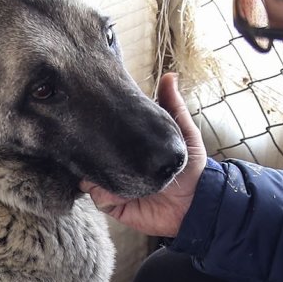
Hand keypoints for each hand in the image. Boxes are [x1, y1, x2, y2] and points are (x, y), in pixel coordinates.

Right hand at [83, 72, 206, 238]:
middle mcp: (118, 167)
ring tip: (105, 168)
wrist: (194, 204)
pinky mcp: (114, 205)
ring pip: (88, 178)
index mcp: (130, 149)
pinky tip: (117, 190)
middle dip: (88, 152)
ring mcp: (114, 186)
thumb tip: (170, 75)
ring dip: (93, 174)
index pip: (105, 136)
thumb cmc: (191, 169)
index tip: (92, 117)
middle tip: (92, 144)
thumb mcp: (183, 133)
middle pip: (90, 158)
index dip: (97, 128)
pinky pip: (98, 198)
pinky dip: (103, 193)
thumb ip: (173, 106)